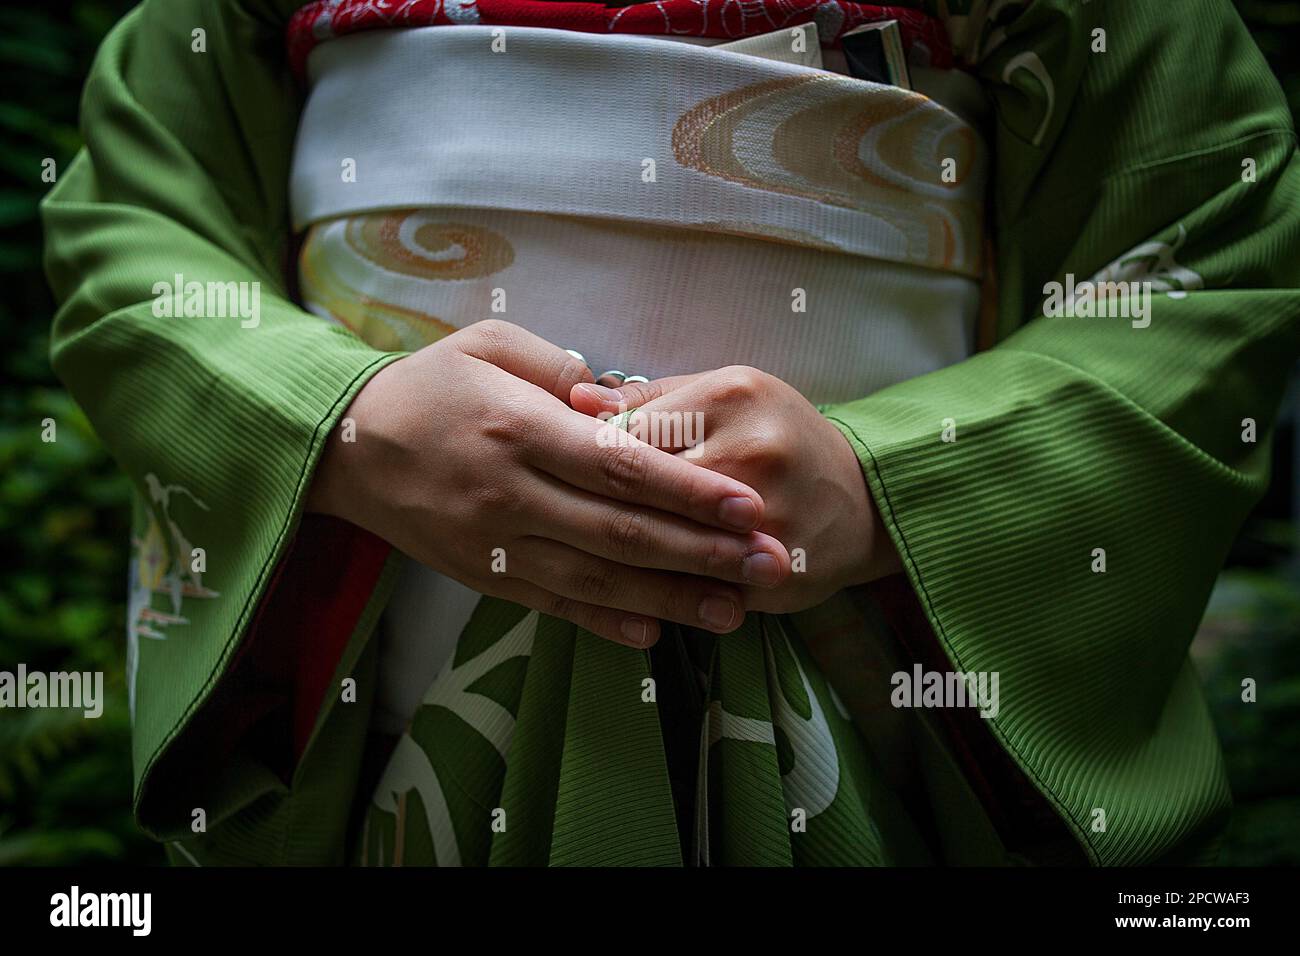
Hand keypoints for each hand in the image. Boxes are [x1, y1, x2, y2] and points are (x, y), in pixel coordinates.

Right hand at [307, 322, 792, 646]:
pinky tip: (655, 633)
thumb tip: (624, 398)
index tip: (748, 506)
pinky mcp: (486, 577)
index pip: (621, 467)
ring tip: (735, 610)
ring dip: (670, 598)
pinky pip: (555, 606)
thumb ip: (560, 367)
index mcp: (521, 430)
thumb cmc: (428, 386)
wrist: (346, 449)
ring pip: (597, 581)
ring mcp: (497, 545)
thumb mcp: (489, 345)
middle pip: (622, 532)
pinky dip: (606, 623)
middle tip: (769, 564)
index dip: (689, 490)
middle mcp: (512, 495)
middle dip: (702, 552)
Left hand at [570, 366, 899, 613]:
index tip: (556, 473)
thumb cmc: (778, 435)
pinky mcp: (773, 575)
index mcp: (731, 397)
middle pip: (641, 490)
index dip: (584, 458)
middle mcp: (751, 454)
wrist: (863, 499)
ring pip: (662, 545)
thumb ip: (650, 398)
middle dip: (591, 509)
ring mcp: (764, 520)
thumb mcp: (724, 392)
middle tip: (555, 517)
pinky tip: (625, 588)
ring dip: (614, 554)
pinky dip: (658, 590)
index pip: (629, 429)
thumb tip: (574, 402)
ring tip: (578, 552)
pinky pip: (695, 588)